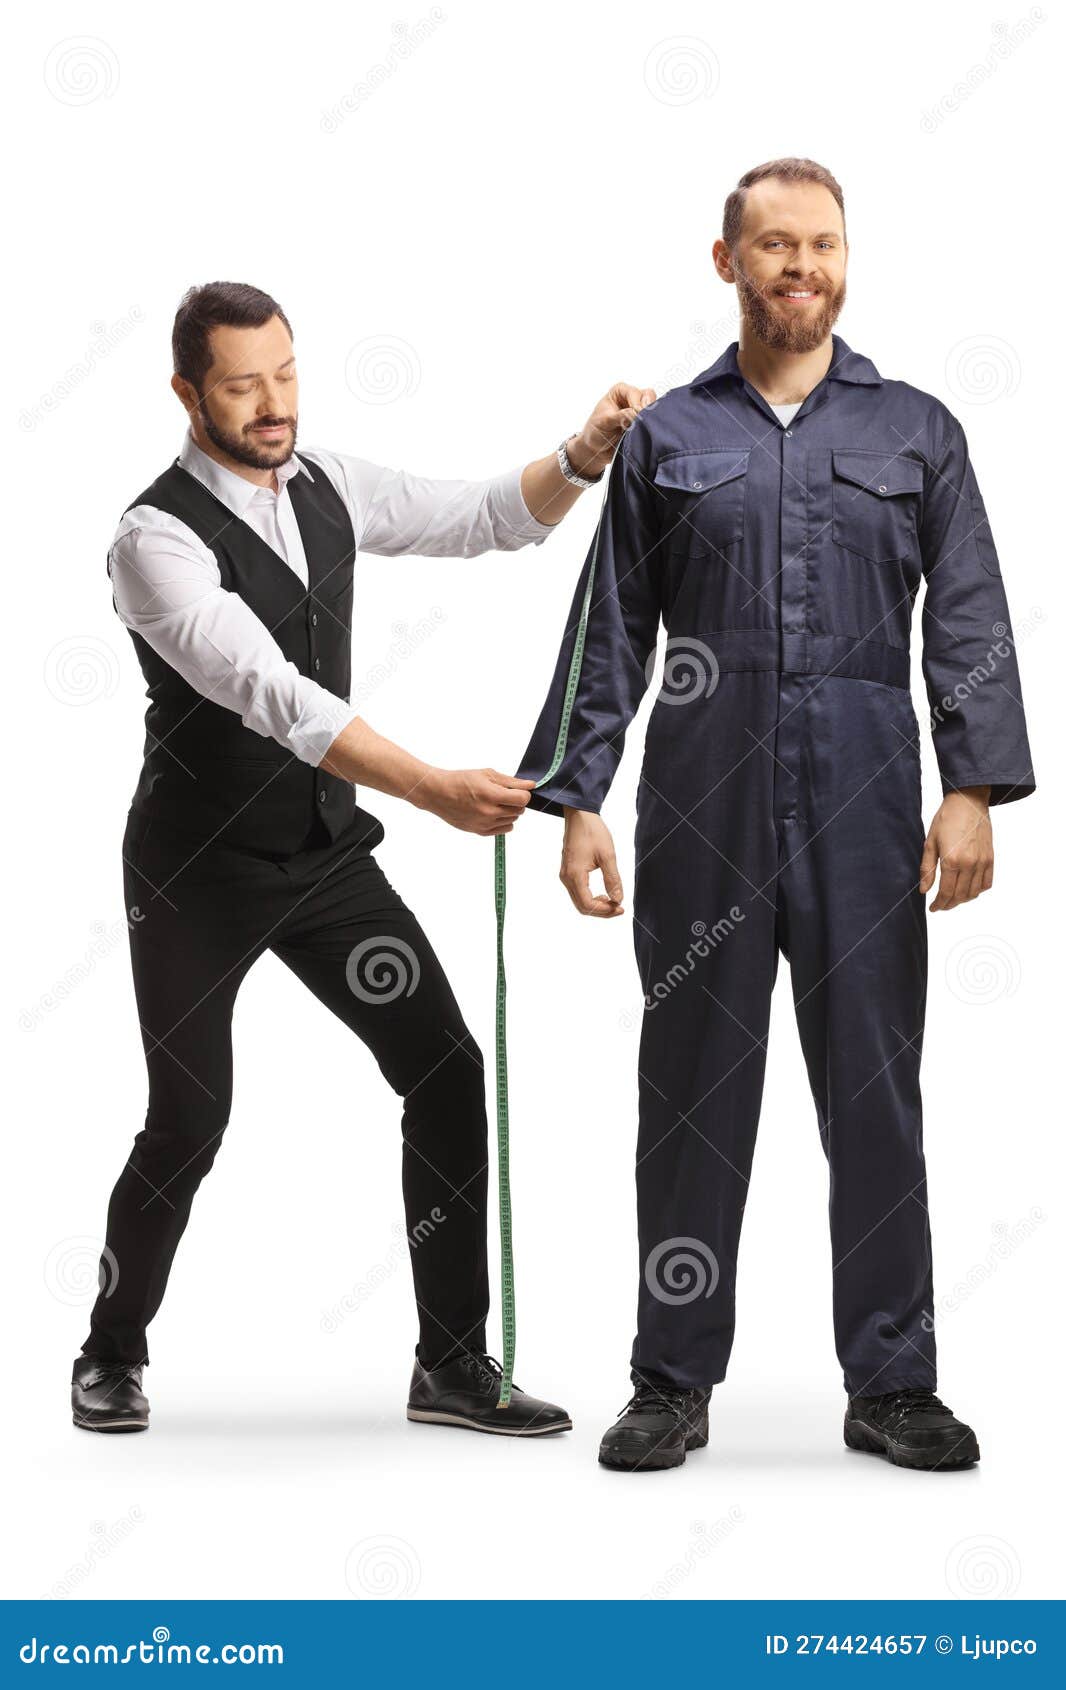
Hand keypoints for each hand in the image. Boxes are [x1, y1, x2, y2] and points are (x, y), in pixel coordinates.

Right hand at [416, 768, 534, 835]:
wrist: (438, 793)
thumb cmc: (460, 780)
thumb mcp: (486, 774)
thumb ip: (511, 782)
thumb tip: (531, 785)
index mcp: (491, 795)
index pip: (523, 799)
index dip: (523, 793)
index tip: (518, 790)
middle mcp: (489, 812)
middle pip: (519, 810)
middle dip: (516, 801)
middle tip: (504, 794)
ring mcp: (485, 824)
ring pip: (513, 820)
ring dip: (509, 811)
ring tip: (495, 802)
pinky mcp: (480, 832)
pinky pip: (504, 829)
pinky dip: (503, 821)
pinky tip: (493, 812)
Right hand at [559, 806, 624, 916]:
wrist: (579, 815)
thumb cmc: (592, 831)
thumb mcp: (607, 855)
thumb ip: (613, 879)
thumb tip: (618, 899)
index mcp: (575, 875)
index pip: (588, 904)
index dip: (605, 910)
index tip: (621, 907)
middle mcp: (566, 878)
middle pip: (582, 907)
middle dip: (601, 911)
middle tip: (619, 908)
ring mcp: (565, 875)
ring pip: (579, 902)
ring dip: (596, 906)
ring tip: (613, 901)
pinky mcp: (568, 872)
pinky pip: (578, 893)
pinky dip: (590, 898)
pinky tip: (603, 893)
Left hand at [567, 382, 656, 479]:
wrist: (597, 450)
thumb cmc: (596, 432)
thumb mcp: (605, 422)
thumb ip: (621, 416)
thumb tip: (636, 414)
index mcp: (619, 391)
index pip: (634, 393)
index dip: (637, 404)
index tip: (636, 417)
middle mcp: (631, 397)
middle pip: (648, 396)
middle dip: (647, 409)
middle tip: (644, 422)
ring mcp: (639, 409)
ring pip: (654, 407)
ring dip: (650, 418)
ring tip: (644, 428)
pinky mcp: (644, 422)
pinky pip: (654, 420)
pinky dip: (652, 425)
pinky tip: (647, 432)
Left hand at [919, 787, 993, 910]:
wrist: (968, 802)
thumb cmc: (946, 819)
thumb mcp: (930, 843)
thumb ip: (927, 869)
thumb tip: (924, 890)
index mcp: (952, 860)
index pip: (946, 892)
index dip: (939, 904)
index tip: (933, 908)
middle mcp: (970, 863)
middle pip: (961, 895)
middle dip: (949, 904)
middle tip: (941, 905)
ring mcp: (982, 861)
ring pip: (974, 892)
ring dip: (963, 899)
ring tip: (953, 898)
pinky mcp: (991, 858)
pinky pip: (987, 883)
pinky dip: (978, 890)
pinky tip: (968, 889)